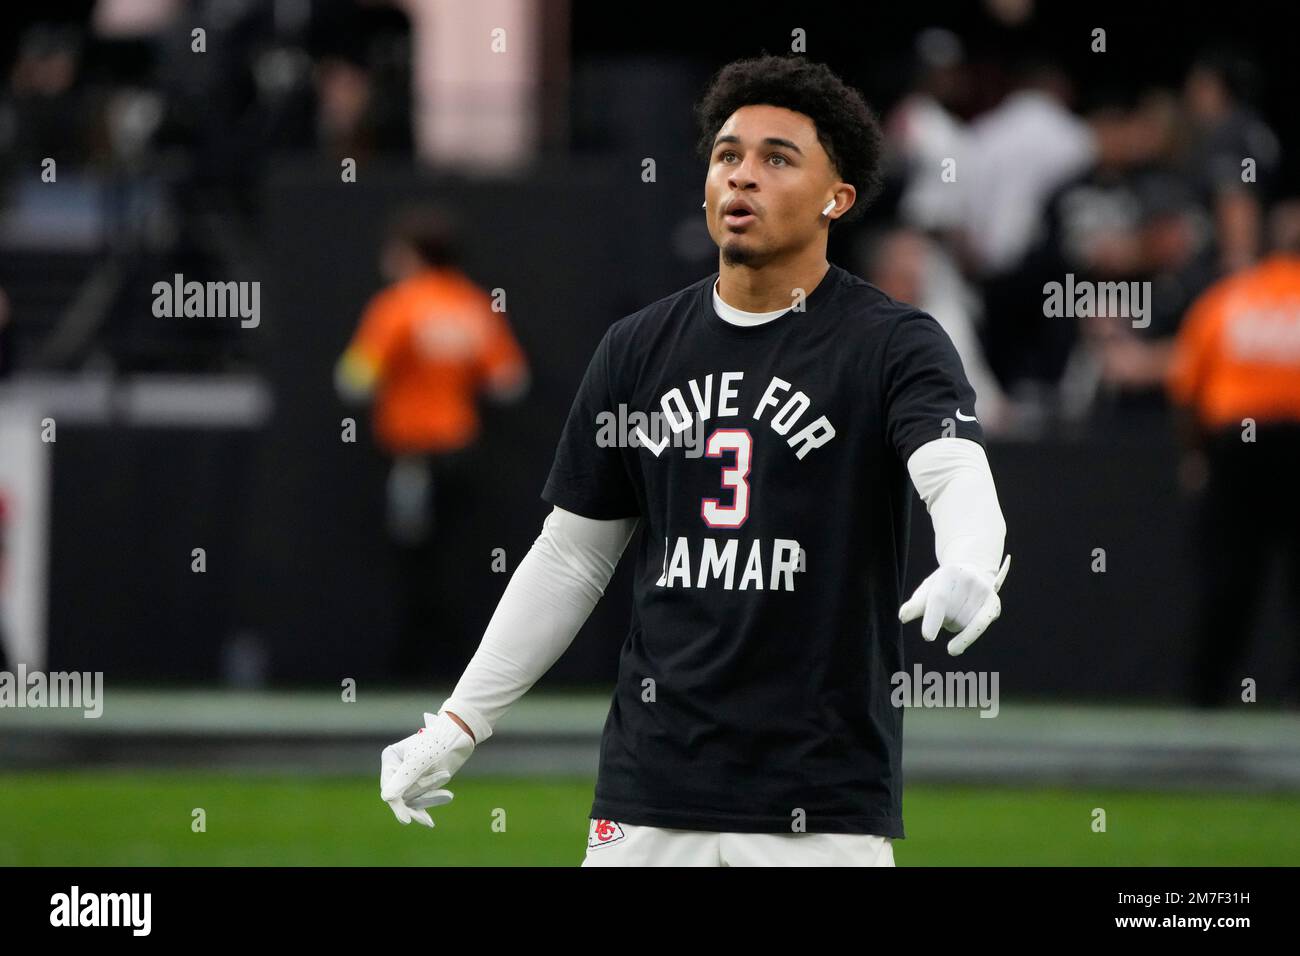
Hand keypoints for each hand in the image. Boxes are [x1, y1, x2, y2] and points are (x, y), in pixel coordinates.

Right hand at [380, 711, 474, 827]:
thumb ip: (402, 780)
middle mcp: (396, 769)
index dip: (396, 804)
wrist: (459, 737)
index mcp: (390, 759)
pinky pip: (422, 800)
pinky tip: (431, 820)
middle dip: (420, 792)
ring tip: (445, 774)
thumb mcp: (418, 762)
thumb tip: (386, 798)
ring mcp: (409, 778)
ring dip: (429, 794)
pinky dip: (430, 802)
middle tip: (431, 806)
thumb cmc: (437, 744)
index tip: (406, 820)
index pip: (388, 787)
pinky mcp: (422, 783)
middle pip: (401, 795)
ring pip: (413, 799)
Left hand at [899, 554, 1010, 655]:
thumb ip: (916, 604)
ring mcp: (984, 591)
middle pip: (950, 614)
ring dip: (953, 626)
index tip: (927, 637)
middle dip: (942, 619)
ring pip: (962, 623)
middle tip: (945, 608)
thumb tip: (903, 616)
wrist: (973, 572)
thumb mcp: (929, 589)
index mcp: (950, 572)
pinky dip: (965, 639)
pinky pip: (979, 626)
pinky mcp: (994, 604)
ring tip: (956, 610)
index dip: (932, 618)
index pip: (940, 599)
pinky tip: (954, 650)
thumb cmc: (944, 584)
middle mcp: (970, 579)